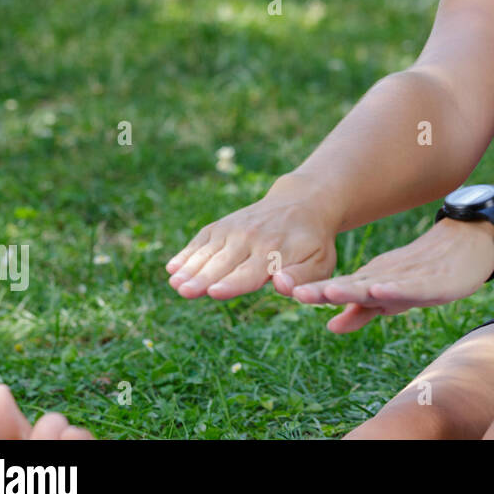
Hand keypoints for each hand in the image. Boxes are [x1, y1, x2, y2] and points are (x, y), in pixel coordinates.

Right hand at [165, 174, 340, 298]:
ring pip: (209, 251)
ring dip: (190, 267)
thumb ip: (302, 277)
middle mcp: (252, 238)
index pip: (251, 272)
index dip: (232, 283)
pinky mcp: (223, 225)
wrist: (303, 202)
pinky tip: (172, 267)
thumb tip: (281, 285)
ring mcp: (235, 229)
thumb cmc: (312, 243)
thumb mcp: (320, 262)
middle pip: (224, 264)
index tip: (214, 291)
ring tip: (174, 282)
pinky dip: (188, 252)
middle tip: (183, 291)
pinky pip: (203, 239)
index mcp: (276, 252)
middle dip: (203, 278)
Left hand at [291, 217, 493, 333]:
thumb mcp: (391, 296)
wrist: (468, 243)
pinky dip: (395, 289)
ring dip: (352, 288)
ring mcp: (409, 277)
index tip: (282, 290)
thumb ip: (362, 311)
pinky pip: (412, 288)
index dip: (313, 291)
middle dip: (322, 289)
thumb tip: (331, 325)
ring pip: (376, 284)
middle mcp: (385, 275)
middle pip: (350, 284)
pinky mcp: (434, 282)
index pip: (338, 287)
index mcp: (372, 279)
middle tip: (292, 290)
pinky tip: (379, 290)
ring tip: (327, 292)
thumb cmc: (425, 271)